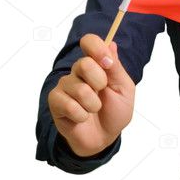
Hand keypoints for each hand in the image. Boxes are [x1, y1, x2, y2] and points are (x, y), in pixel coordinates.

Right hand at [47, 34, 135, 157]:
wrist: (104, 138)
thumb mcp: (123, 90)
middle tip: (102, 93)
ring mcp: (65, 86)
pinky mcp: (55, 101)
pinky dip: (81, 115)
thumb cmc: (114, 112)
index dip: (97, 48)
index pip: (89, 42)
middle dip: (99, 83)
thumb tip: (112, 43)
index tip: (107, 64)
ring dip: (93, 105)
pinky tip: (81, 118)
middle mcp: (78, 71)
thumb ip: (116, 68)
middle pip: (83, 64)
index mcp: (95, 64)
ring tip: (92, 110)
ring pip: (80, 89)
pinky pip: (70, 105)